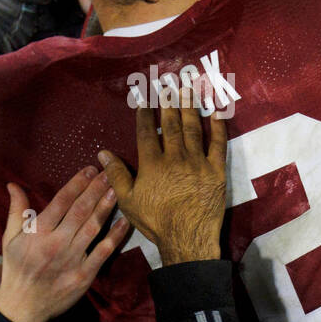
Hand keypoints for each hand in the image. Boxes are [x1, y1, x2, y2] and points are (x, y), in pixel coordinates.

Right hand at [0, 169, 130, 321]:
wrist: (22, 306)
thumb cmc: (16, 269)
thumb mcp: (10, 238)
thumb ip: (16, 210)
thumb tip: (13, 184)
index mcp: (37, 233)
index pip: (61, 201)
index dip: (77, 183)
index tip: (89, 169)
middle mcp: (55, 243)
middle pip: (80, 210)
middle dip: (95, 189)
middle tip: (109, 173)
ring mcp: (71, 260)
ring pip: (93, 227)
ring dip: (106, 207)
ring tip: (117, 190)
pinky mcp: (84, 275)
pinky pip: (103, 252)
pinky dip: (115, 236)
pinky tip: (124, 221)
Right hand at [98, 102, 226, 265]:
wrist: (187, 237)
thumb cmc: (156, 221)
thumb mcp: (128, 201)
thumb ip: (116, 175)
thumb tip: (102, 152)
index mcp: (152, 164)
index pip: (146, 132)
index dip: (144, 113)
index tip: (143, 98)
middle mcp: (174, 157)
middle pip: (170, 125)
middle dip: (168, 103)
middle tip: (167, 84)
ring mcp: (197, 162)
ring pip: (192, 129)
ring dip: (189, 107)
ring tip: (187, 90)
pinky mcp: (216, 170)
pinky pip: (218, 143)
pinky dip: (217, 126)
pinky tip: (215, 111)